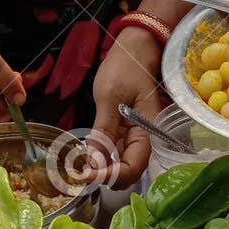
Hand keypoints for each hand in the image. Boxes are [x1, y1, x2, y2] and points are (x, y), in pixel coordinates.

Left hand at [91, 27, 163, 187]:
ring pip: (121, 166)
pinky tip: (88, 158)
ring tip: (82, 169)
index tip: (87, 177)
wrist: (134, 50)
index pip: (132, 167)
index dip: (111, 176)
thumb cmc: (125, 68)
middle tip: (81, 175)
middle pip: (128, 172)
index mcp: (147, 132)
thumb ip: (103, 131)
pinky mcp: (126, 134)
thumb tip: (94, 162)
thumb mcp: (110, 97)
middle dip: (106, 178)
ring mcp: (135, 138)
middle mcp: (144, 140)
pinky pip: (116, 154)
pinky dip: (102, 159)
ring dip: (103, 171)